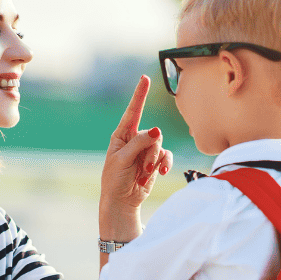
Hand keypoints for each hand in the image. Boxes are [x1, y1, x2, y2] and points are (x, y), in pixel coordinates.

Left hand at [100, 76, 173, 236]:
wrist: (122, 201)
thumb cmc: (115, 179)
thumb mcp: (123, 159)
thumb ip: (139, 143)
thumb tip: (157, 130)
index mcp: (121, 135)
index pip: (132, 111)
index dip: (140, 95)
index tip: (145, 78)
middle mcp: (134, 139)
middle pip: (152, 134)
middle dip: (149, 152)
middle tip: (142, 168)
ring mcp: (146, 150)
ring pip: (160, 146)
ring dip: (153, 162)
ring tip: (144, 175)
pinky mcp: (155, 161)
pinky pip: (166, 156)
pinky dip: (164, 164)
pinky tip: (161, 173)